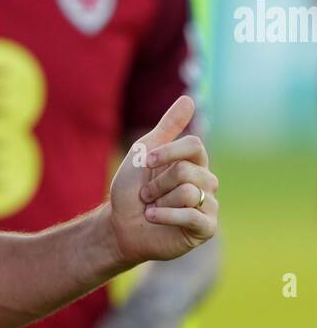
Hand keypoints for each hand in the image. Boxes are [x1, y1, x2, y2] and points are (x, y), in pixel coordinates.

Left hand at [109, 97, 217, 264]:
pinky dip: (166, 215)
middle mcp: (206, 182)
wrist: (120, 226)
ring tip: (151, 209)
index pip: (194, 146)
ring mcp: (208, 205)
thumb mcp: (145, 153)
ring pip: (188, 193)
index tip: (146, 161)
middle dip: (157, 184)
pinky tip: (152, 217)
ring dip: (159, 201)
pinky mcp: (205, 228)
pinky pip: (192, 216)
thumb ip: (167, 127)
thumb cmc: (131, 190)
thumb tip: (190, 99)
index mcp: (194, 162)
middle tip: (146, 195)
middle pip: (186, 171)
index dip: (168, 152)